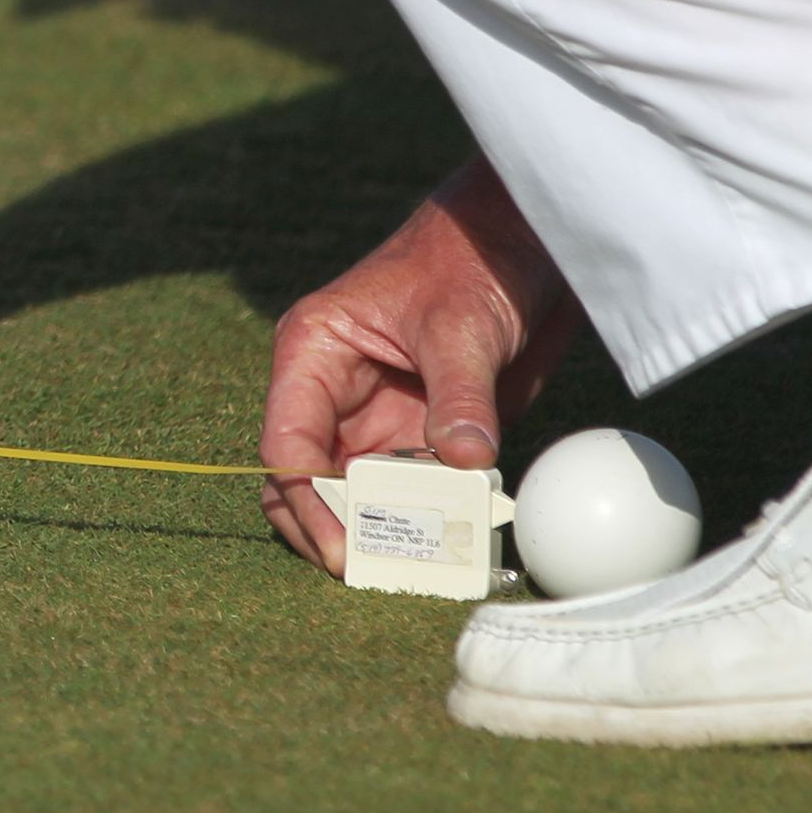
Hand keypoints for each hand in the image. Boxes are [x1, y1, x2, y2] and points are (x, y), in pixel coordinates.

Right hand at [260, 157, 583, 574]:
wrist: (524, 241)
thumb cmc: (473, 258)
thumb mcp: (462, 324)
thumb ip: (460, 395)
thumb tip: (465, 461)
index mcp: (314, 354)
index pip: (287, 446)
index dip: (308, 503)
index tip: (345, 550)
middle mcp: (334, 393)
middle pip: (308, 482)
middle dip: (333, 529)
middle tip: (373, 572)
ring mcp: (377, 417)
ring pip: (356, 496)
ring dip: (383, 532)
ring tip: (418, 567)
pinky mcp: (420, 432)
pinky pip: (410, 491)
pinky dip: (427, 520)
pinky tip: (452, 541)